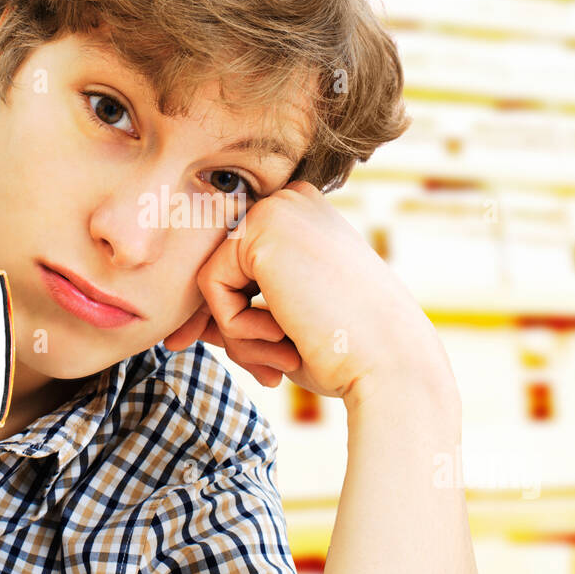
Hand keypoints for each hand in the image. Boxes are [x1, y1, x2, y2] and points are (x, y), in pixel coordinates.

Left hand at [164, 181, 451, 401]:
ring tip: (282, 359)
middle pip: (221, 267)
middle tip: (268, 373)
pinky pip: (210, 286)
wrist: (390, 364)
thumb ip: (237, 316)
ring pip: (211, 278)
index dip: (230, 316)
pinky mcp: (260, 229)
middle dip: (231, 328)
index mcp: (305, 217)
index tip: (246, 360)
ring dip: (237, 335)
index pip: (239, 264)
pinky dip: (235, 327)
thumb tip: (184, 326)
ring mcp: (276, 208)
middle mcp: (291, 200)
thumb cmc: (346, 353)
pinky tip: (283, 336)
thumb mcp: (282, 329)